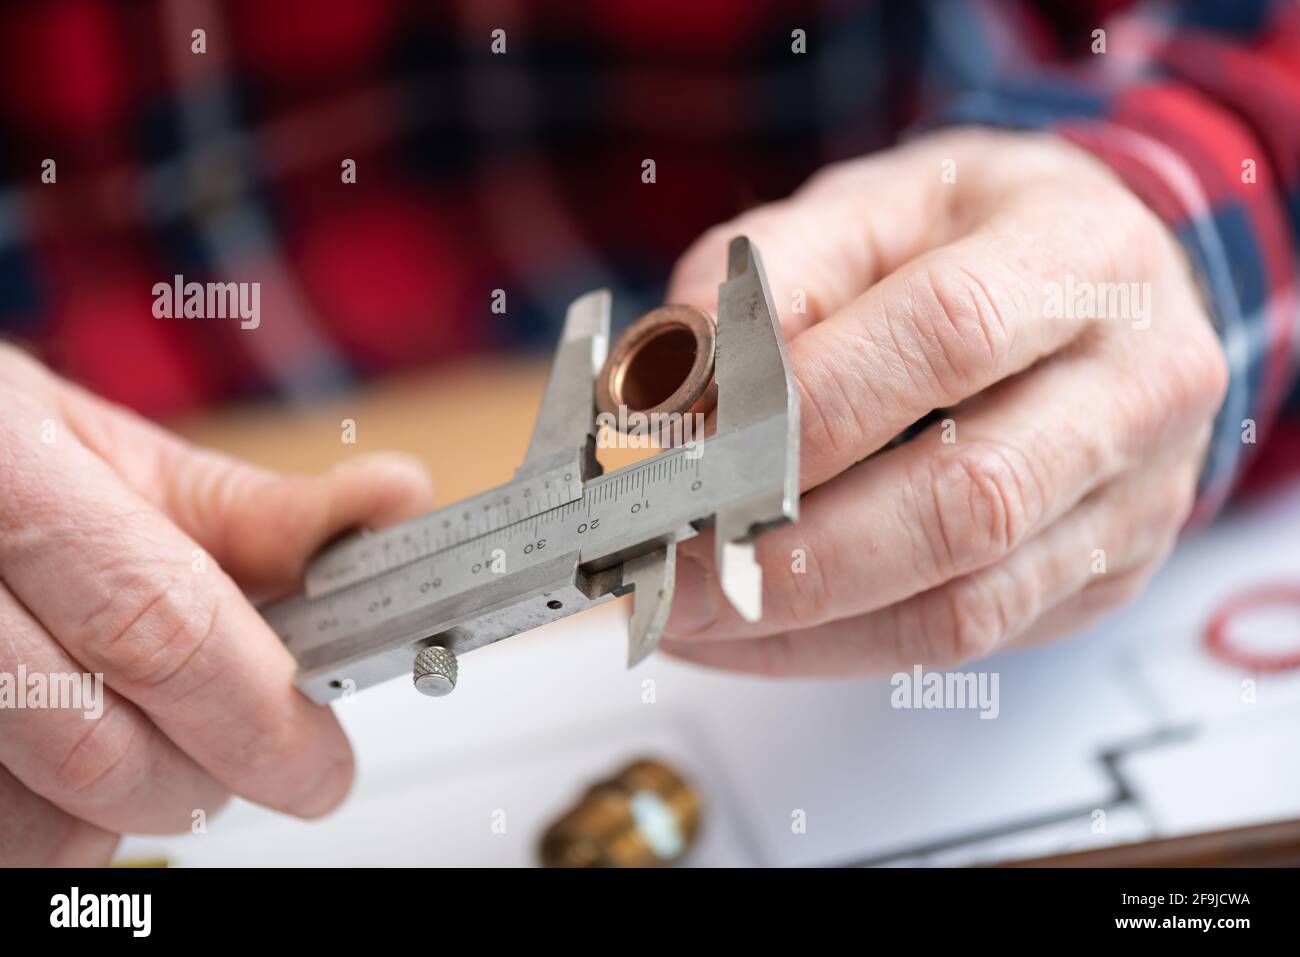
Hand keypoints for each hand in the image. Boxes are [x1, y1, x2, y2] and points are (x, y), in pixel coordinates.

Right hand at [0, 348, 433, 863]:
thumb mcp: (113, 455)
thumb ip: (251, 509)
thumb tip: (397, 505)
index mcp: (13, 478)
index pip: (162, 628)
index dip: (262, 714)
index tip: (324, 763)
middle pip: (102, 747)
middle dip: (214, 773)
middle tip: (270, 759)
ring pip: (42, 819)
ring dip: (123, 806)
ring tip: (145, 724)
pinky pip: (1, 835)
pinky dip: (57, 818)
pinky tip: (68, 745)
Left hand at [661, 128, 1227, 674]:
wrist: (1106, 285)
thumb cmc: (968, 240)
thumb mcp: (869, 208)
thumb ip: (773, 277)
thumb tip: (672, 393)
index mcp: (1081, 254)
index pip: (946, 335)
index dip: (806, 409)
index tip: (683, 457)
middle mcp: (1140, 383)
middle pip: (967, 500)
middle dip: (789, 554)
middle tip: (664, 570)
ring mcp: (1137, 497)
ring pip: (966, 604)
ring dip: (802, 627)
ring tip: (690, 612)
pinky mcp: (1109, 574)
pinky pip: (967, 643)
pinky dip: (837, 650)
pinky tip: (752, 632)